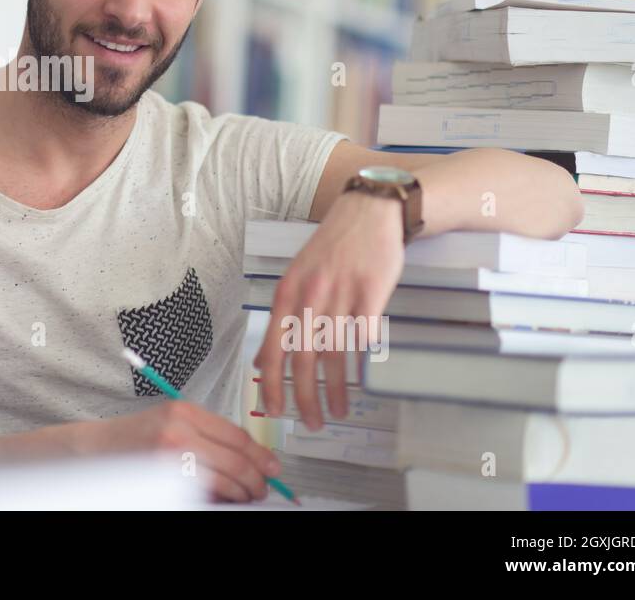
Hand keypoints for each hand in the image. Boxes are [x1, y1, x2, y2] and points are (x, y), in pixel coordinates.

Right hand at [78, 400, 281, 502]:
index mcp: (185, 412)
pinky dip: (221, 499)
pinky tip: (224, 499)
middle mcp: (181, 431)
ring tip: (246, 496)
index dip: (261, 455)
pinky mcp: (166, 479)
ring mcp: (173, 457)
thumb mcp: (172, 420)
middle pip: (237, 459)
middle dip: (256, 479)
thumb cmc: (134, 436)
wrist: (95, 450)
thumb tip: (246, 455)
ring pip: (226, 480)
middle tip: (263, 488)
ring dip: (242, 492)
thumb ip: (206, 432)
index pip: (237, 435)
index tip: (272, 466)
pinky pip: (205, 493)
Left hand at [253, 191, 403, 430]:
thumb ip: (282, 317)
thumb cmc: (332, 247)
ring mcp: (341, 292)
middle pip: (302, 358)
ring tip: (339, 411)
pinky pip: (365, 334)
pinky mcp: (371, 290)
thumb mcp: (296, 276)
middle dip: (304, 397)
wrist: (368, 211)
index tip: (274, 410)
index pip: (273, 347)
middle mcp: (310, 294)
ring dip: (336, 390)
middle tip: (310, 422)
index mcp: (287, 292)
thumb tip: (263, 360)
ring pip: (334, 353)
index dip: (272, 384)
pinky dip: (363, 362)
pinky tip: (364, 381)